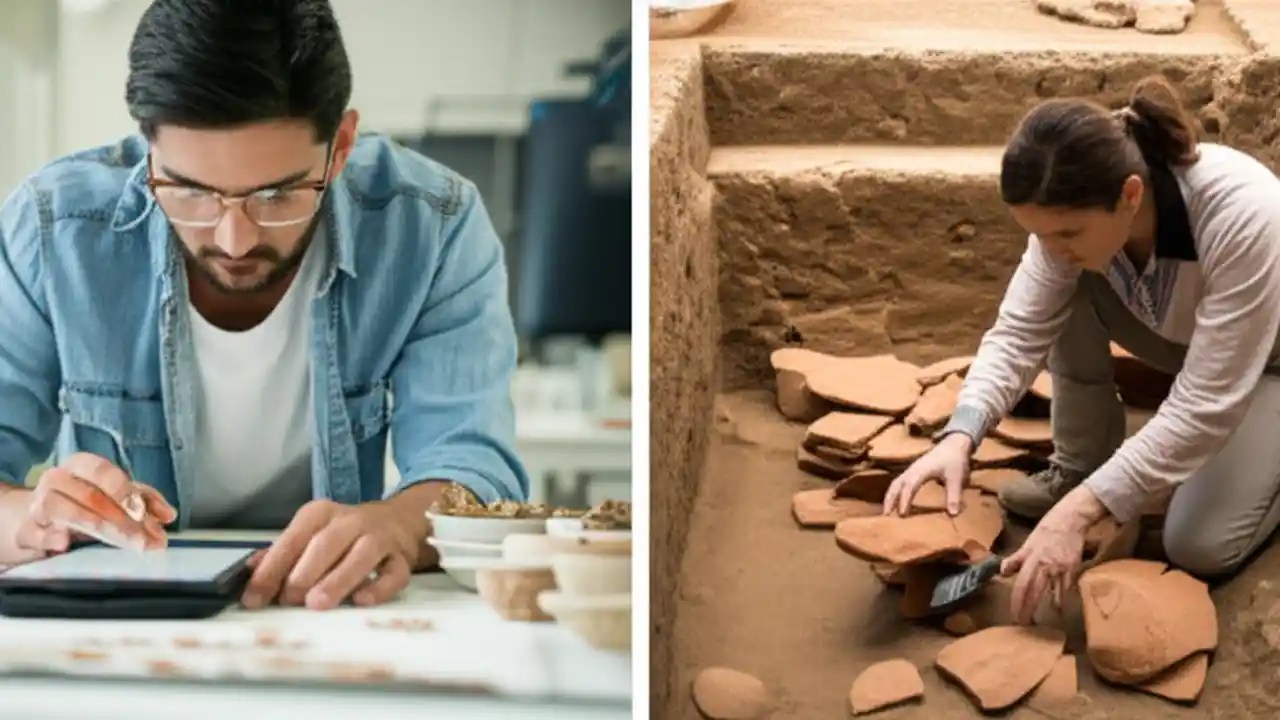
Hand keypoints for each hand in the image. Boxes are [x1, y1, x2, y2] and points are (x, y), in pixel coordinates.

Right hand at [14, 453, 176, 556]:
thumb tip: (168, 515)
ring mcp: (40, 504)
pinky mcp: (28, 529)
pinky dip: (51, 537)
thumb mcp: (115, 497)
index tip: (141, 510)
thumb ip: (145, 501)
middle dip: (122, 519)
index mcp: (80, 465)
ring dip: (100, 528)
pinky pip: (36, 532)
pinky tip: (64, 543)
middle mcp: (58, 479)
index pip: (101, 470)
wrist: (38, 520)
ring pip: (67, 511)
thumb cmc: (83, 502)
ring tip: (127, 543)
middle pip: (90, 495)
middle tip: (146, 540)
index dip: (122, 488)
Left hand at [241, 498, 423, 610]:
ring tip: (317, 604)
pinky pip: (393, 572)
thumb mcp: (311, 534)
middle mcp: (351, 521)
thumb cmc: (345, 534)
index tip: (253, 599)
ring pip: (361, 555)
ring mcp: (380, 538)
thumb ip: (281, 553)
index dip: (271, 570)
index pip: (292, 539)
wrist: (399, 520)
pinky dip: (378, 587)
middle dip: (304, 573)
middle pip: (326, 544)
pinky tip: (362, 600)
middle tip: (289, 600)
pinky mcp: (402, 558)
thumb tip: (247, 574)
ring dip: (338, 579)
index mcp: (320, 514)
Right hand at [882, 432, 972, 515]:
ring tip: (887, 511)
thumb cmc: (955, 459)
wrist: (954, 443)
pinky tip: (897, 501)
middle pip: (896, 484)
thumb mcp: (956, 478)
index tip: (902, 514)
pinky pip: (900, 482)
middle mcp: (913, 470)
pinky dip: (895, 492)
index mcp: (921, 470)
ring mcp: (912, 469)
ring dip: (890, 496)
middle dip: (890, 499)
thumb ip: (954, 495)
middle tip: (885, 515)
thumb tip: (953, 515)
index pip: (909, 486)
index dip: (904, 500)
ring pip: (896, 483)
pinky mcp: (914, 470)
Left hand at [1001, 486, 1105, 623]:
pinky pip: (1066, 588)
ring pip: (1051, 593)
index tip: (1014, 614)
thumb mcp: (1027, 543)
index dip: (1017, 602)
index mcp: (1030, 559)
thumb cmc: (1046, 530)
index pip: (1021, 585)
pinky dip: (1062, 599)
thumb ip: (1016, 559)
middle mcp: (1044, 565)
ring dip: (1045, 607)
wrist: (1069, 520)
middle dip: (1027, 609)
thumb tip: (1003, 572)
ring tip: (1039, 621)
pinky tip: (1059, 608)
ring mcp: (1059, 568)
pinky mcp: (1073, 568)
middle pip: (1034, 592)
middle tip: (1023, 623)